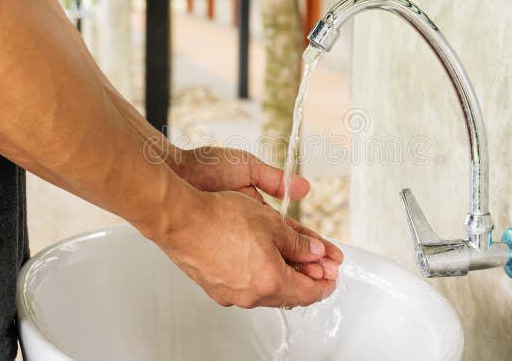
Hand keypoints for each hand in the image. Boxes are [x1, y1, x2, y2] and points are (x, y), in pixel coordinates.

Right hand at [172, 146, 343, 279]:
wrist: (179, 217)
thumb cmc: (219, 216)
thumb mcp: (271, 223)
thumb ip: (298, 243)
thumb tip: (314, 252)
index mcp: (270, 280)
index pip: (309, 292)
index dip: (325, 283)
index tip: (332, 276)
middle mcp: (250, 295)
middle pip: (289, 294)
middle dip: (306, 279)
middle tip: (318, 266)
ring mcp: (230, 293)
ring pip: (267, 290)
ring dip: (282, 276)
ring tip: (290, 257)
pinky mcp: (214, 286)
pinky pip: (246, 285)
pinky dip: (260, 274)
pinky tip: (260, 257)